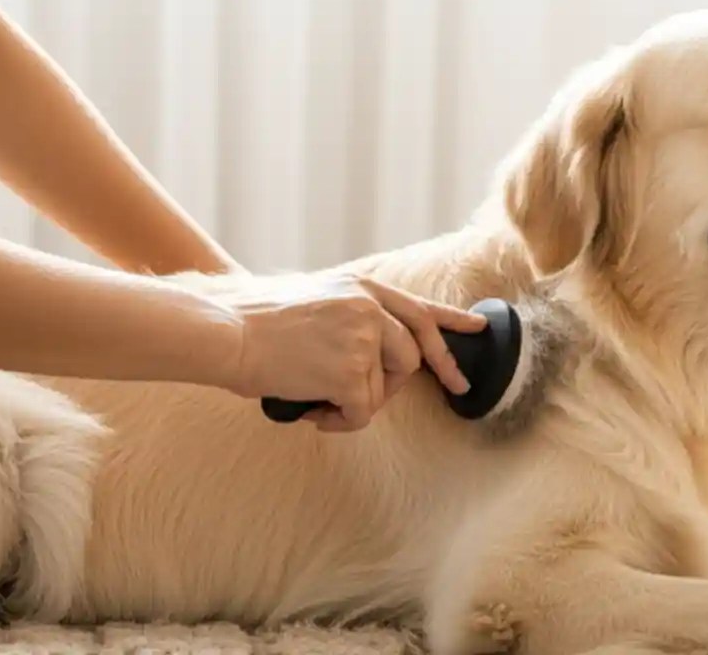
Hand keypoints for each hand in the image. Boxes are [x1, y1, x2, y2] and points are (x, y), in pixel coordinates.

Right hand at [218, 271, 486, 431]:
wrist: (228, 333)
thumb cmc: (259, 324)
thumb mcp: (318, 300)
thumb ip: (353, 315)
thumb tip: (379, 352)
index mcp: (363, 288)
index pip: (421, 308)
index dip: (452, 323)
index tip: (479, 329)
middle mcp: (371, 309)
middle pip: (412, 357)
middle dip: (398, 385)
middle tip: (370, 401)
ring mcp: (364, 339)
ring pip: (386, 389)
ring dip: (357, 403)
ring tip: (318, 397)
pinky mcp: (352, 372)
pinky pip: (362, 412)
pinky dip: (339, 420)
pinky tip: (313, 409)